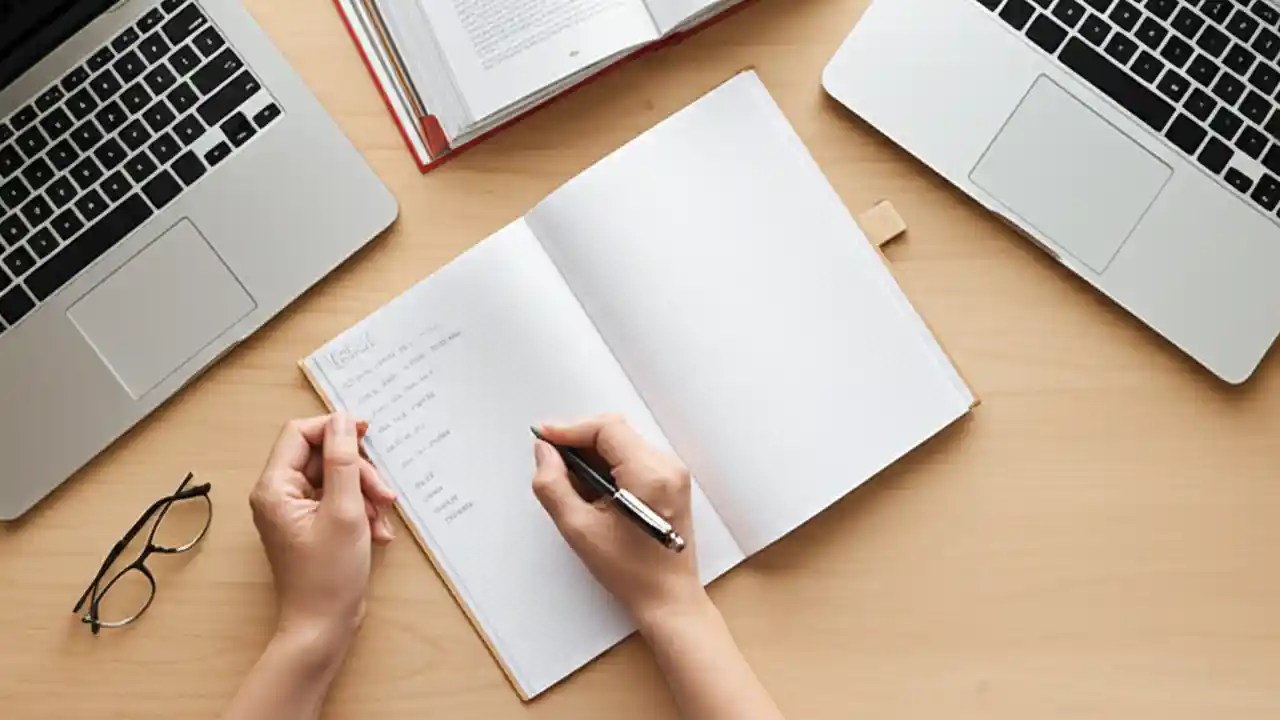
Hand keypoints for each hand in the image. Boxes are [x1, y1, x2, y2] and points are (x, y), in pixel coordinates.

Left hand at [249, 413, 397, 653]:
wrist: (322, 627)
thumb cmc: (328, 576)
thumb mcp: (344, 510)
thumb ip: (343, 461)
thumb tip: (341, 420)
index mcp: (275, 487)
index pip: (301, 433)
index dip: (334, 428)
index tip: (366, 432)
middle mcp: (279, 495)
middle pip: (323, 456)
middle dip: (359, 471)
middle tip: (383, 494)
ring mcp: (295, 511)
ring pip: (336, 478)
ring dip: (365, 493)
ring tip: (381, 518)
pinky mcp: (312, 524)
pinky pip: (339, 500)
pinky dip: (361, 510)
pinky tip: (377, 532)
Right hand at [532, 415, 706, 626]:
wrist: (667, 597)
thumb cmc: (631, 572)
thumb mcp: (579, 529)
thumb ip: (554, 485)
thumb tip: (544, 453)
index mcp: (650, 474)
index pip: (606, 428)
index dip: (570, 429)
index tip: (544, 437)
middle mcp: (667, 467)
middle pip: (615, 432)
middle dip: (579, 441)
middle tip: (551, 459)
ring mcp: (672, 473)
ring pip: (622, 443)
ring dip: (592, 454)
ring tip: (571, 481)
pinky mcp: (670, 482)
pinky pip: (633, 458)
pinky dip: (608, 465)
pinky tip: (592, 489)